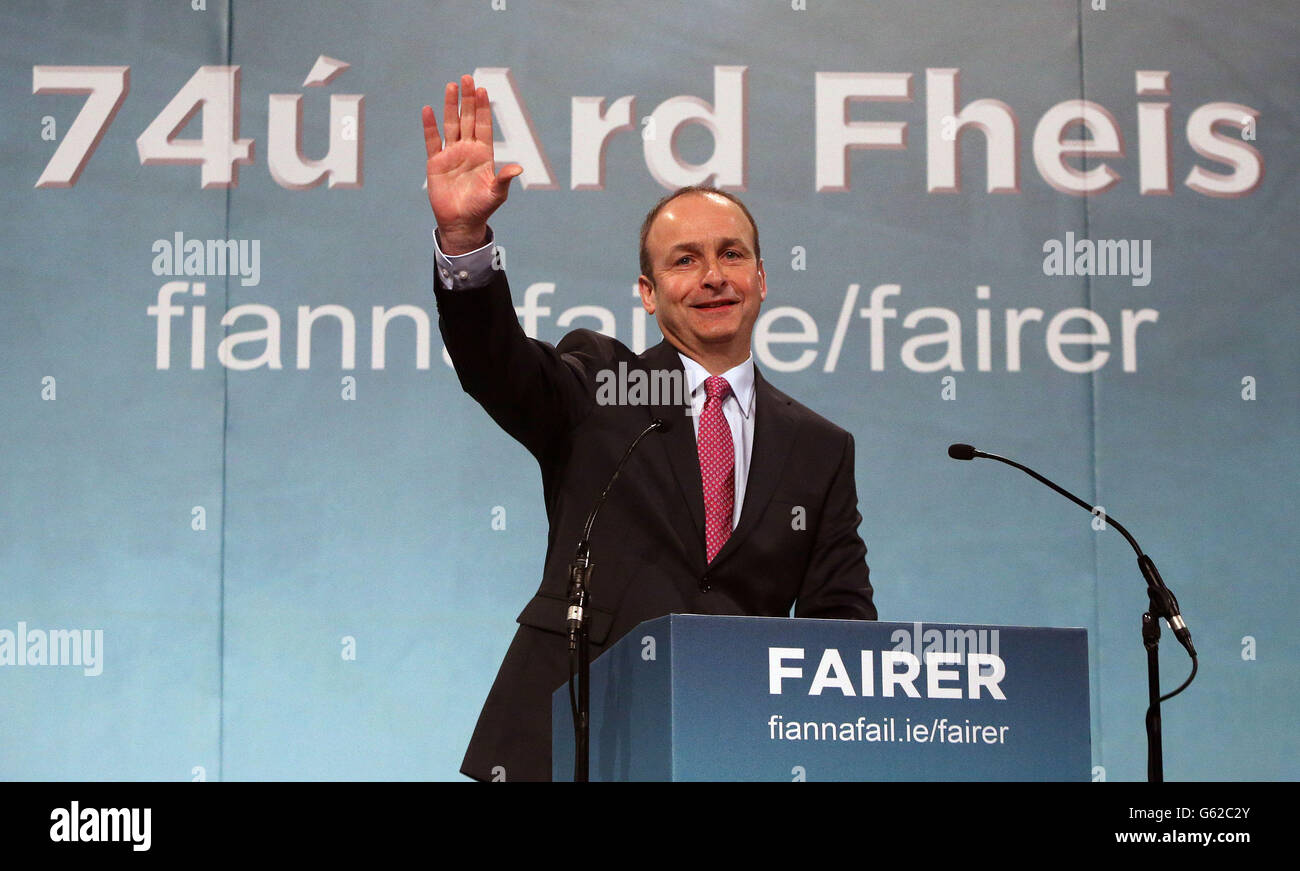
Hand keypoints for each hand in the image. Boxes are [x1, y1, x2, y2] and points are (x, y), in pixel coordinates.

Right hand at [422, 74, 522, 253]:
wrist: (461, 223)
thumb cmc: (482, 208)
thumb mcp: (496, 194)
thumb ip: (504, 179)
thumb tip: (519, 168)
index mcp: (484, 154)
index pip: (483, 125)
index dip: (482, 108)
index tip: (483, 90)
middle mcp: (467, 150)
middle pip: (467, 119)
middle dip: (467, 99)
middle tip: (467, 78)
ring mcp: (451, 155)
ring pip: (451, 125)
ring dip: (450, 106)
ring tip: (450, 86)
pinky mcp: (436, 163)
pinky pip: (432, 141)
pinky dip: (430, 126)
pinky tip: (428, 110)